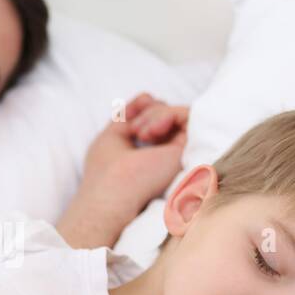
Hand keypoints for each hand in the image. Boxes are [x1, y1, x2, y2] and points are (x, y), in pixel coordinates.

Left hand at [79, 92, 188, 219]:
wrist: (112, 197)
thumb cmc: (106, 174)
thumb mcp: (112, 136)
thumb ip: (129, 115)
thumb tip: (148, 96)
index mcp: (150, 151)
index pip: (157, 117)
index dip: (144, 108)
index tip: (126, 117)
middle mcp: (167, 154)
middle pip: (168, 113)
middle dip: (149, 111)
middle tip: (135, 130)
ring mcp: (179, 154)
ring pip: (177, 115)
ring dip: (155, 115)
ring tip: (141, 133)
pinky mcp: (188, 153)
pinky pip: (187, 116)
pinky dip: (166, 115)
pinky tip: (149, 133)